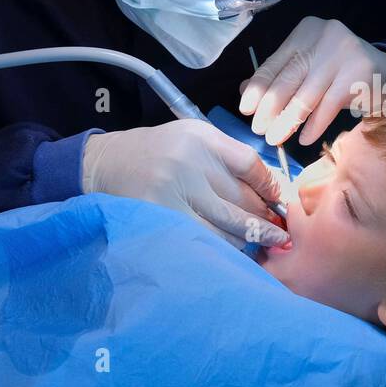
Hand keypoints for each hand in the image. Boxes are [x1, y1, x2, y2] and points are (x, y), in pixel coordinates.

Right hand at [81, 119, 288, 248]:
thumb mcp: (193, 140)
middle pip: (243, 199)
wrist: (105, 163)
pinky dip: (223, 246)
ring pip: (227, 224)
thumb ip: (228, 159)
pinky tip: (232, 248)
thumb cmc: (158, 153)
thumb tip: (273, 192)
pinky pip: (204, 237)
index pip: (250, 164)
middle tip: (279, 234)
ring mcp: (173, 190)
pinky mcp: (160, 215)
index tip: (280, 203)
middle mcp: (189, 161)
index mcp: (201, 138)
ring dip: (248, 237)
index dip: (271, 188)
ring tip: (261, 244)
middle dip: (265, 220)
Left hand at [239, 16, 385, 146]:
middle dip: (270, 108)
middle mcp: (325, 36)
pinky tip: (304, 139)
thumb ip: (280, 76)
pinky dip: (314, 125)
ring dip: (288, 121)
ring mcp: (344, 53)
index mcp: (307, 31)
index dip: (259, 87)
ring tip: (276, 138)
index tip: (245, 109)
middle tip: (259, 130)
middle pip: (289, 78)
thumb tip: (246, 91)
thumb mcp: (310, 70)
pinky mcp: (359, 74)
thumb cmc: (341, 75)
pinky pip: (329, 106)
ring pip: (307, 95)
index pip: (276, 62)